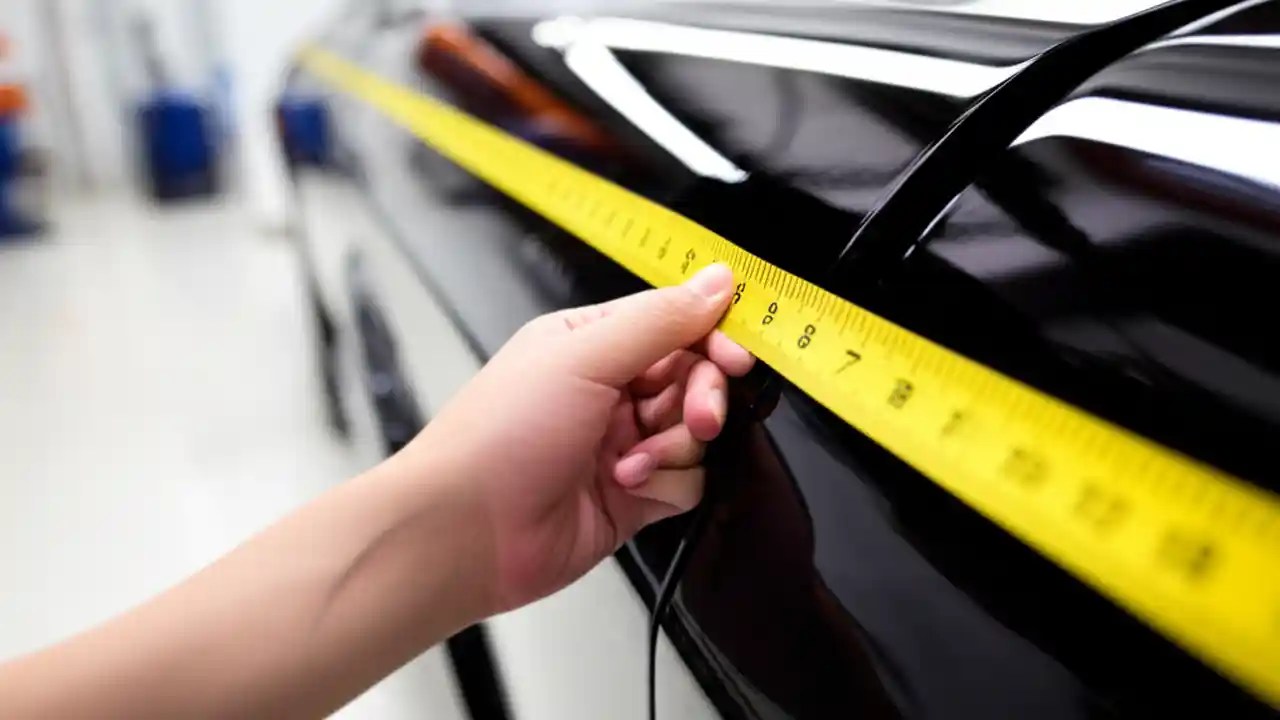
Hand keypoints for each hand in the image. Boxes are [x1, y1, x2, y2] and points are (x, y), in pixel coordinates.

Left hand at [400, 264, 753, 613]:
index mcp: (592, 340)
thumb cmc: (497, 436)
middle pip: (697, 377)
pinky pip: (688, 481)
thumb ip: (659, 319)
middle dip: (703, 396)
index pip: (677, 321)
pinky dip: (668, 482)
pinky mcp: (634, 495)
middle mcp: (609, 389)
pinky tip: (627, 485)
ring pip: (698, 432)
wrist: (465, 532)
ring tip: (634, 460)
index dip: (715, 336)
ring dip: (677, 446)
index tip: (737, 356)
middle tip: (698, 416)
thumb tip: (716, 281)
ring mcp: (622, 444)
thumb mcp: (583, 357)